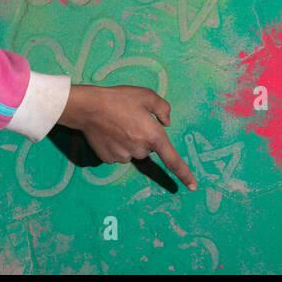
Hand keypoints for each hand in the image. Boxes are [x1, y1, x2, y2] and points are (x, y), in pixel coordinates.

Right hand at [57, 83, 196, 189]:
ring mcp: (123, 156)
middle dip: (143, 137)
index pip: (173, 160)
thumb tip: (166, 123)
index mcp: (153, 136)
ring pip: (133, 152)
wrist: (89, 107)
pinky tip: (108, 132)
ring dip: (129, 141)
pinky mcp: (108, 159)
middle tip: (131, 119)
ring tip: (118, 123)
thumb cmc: (119, 99)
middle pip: (148, 149)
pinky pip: (119, 154)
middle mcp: (140, 150)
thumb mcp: (147, 95)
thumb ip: (163, 109)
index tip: (193, 186)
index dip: (184, 174)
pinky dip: (116, 145)